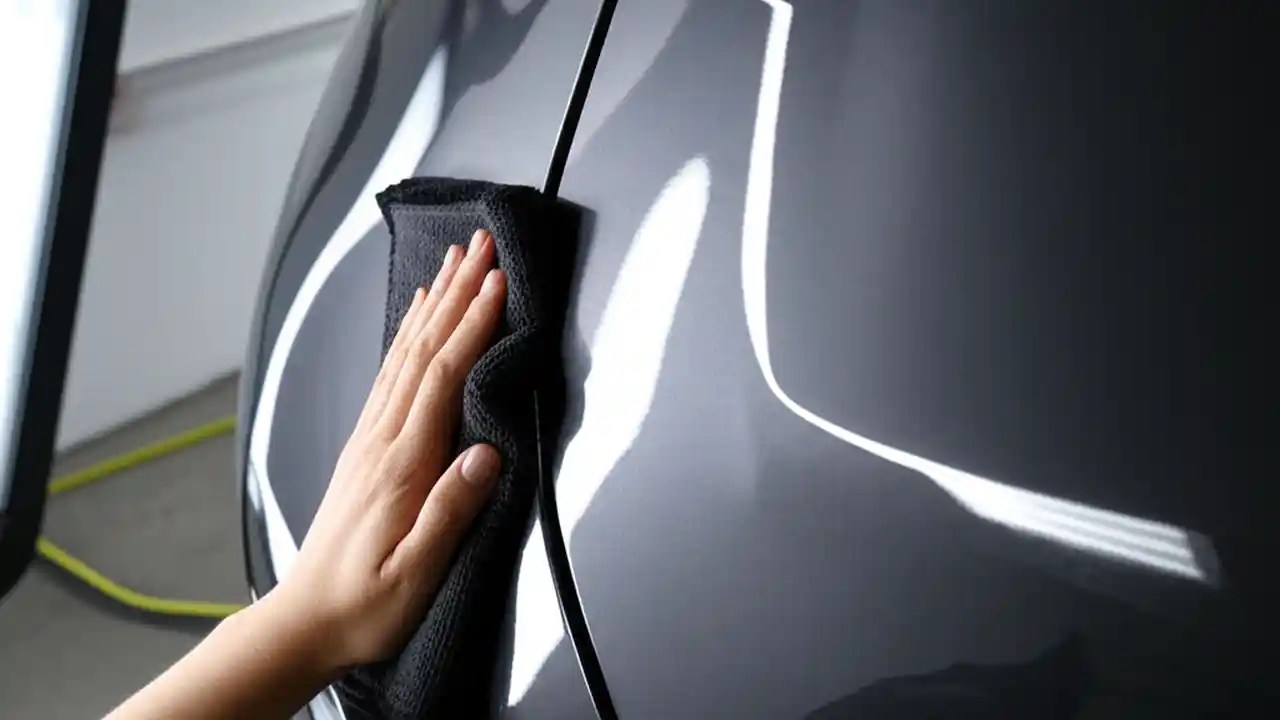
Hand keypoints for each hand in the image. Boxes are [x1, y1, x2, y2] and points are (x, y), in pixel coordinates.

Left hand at [269, 229, 506, 670]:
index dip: (472, 325)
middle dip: (456, 292)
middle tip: (481, 245)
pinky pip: (390, 375)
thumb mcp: (417, 574)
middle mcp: (383, 440)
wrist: (306, 620)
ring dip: (433, 304)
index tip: (498, 282)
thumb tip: (487, 455)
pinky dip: (409, 336)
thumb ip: (450, 512)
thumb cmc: (366, 603)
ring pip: (405, 354)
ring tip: (455, 263)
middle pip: (423, 349)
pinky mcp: (367, 447)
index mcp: (402, 465)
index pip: (443, 377)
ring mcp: (371, 439)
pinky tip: (418, 318)